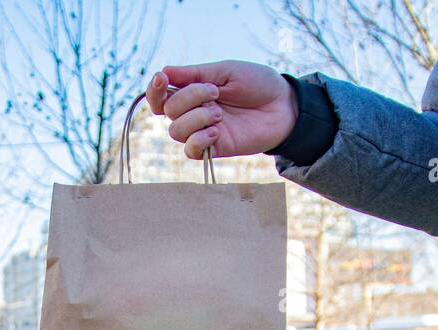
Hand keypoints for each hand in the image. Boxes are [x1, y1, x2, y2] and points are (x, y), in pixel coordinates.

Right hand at [146, 60, 297, 159]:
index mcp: (192, 90)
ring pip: (176, 131)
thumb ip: (195, 74)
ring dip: (196, 119)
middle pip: (167, 111)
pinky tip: (217, 132)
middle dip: (188, 98)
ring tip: (220, 113)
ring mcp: (202, 131)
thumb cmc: (257, 84)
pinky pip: (191, 151)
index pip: (160, 95)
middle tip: (216, 93)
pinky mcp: (214, 149)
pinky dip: (199, 140)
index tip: (162, 78)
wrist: (283, 106)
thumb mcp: (226, 70)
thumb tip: (163, 71)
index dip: (155, 89)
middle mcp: (193, 112)